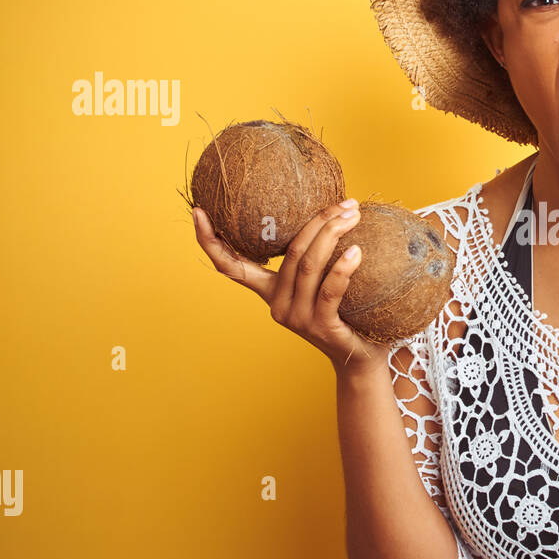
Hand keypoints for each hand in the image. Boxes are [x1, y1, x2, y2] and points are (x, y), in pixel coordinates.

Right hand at [192, 199, 389, 373]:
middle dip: (317, 220)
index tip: (199, 212)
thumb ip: (314, 257)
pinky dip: (343, 268)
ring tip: (353, 215)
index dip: (210, 241)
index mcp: (269, 291)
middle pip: (290, 252)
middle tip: (346, 202)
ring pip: (307, 265)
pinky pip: (329, 290)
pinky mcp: (320, 327)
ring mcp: (297, 318)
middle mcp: (277, 305)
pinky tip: (357, 250)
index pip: (231, 266)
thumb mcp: (320, 283)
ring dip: (332, 234)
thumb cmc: (345, 313)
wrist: (360, 357)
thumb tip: (330, 208)